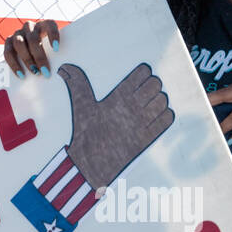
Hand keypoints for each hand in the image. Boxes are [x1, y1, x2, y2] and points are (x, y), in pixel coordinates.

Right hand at [3, 18, 60, 76]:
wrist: (33, 50)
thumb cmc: (48, 50)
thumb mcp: (54, 49)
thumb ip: (57, 56)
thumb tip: (62, 71)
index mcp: (45, 24)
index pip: (50, 25)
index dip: (53, 35)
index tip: (56, 49)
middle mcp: (30, 26)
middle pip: (33, 39)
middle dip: (39, 57)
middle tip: (45, 72)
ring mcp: (18, 32)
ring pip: (19, 43)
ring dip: (27, 60)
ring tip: (34, 72)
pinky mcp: (8, 41)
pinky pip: (8, 52)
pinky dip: (14, 64)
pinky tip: (21, 74)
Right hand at [60, 63, 173, 188]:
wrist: (91, 164)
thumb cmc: (86, 132)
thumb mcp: (82, 105)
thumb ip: (77, 82)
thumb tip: (64, 68)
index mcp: (117, 97)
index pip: (143, 73)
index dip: (143, 72)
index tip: (138, 78)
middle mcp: (131, 108)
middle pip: (156, 84)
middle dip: (152, 84)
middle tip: (144, 91)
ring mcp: (141, 124)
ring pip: (163, 100)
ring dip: (159, 100)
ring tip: (149, 104)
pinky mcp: (148, 138)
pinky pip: (167, 118)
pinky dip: (165, 115)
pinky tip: (155, 116)